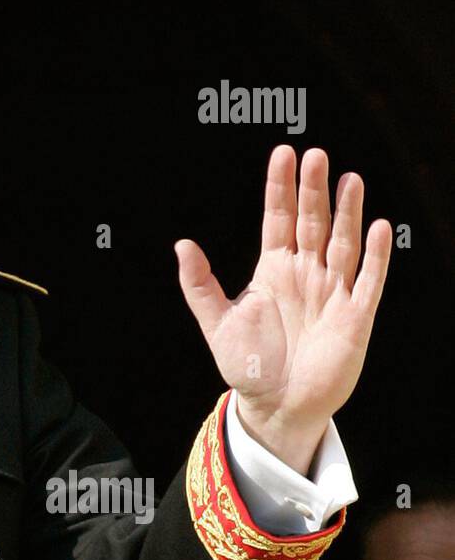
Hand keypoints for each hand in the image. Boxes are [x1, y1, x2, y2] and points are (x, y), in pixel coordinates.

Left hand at [174, 146, 390, 474]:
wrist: (275, 405)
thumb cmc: (248, 364)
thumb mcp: (216, 322)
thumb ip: (198, 284)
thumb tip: (181, 244)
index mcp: (273, 270)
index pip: (278, 219)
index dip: (280, 188)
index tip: (283, 154)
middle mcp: (305, 275)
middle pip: (312, 223)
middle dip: (313, 190)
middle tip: (315, 154)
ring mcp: (332, 293)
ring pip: (343, 244)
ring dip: (347, 212)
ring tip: (349, 178)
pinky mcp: (354, 317)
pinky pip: (368, 281)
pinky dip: (374, 255)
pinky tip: (378, 227)